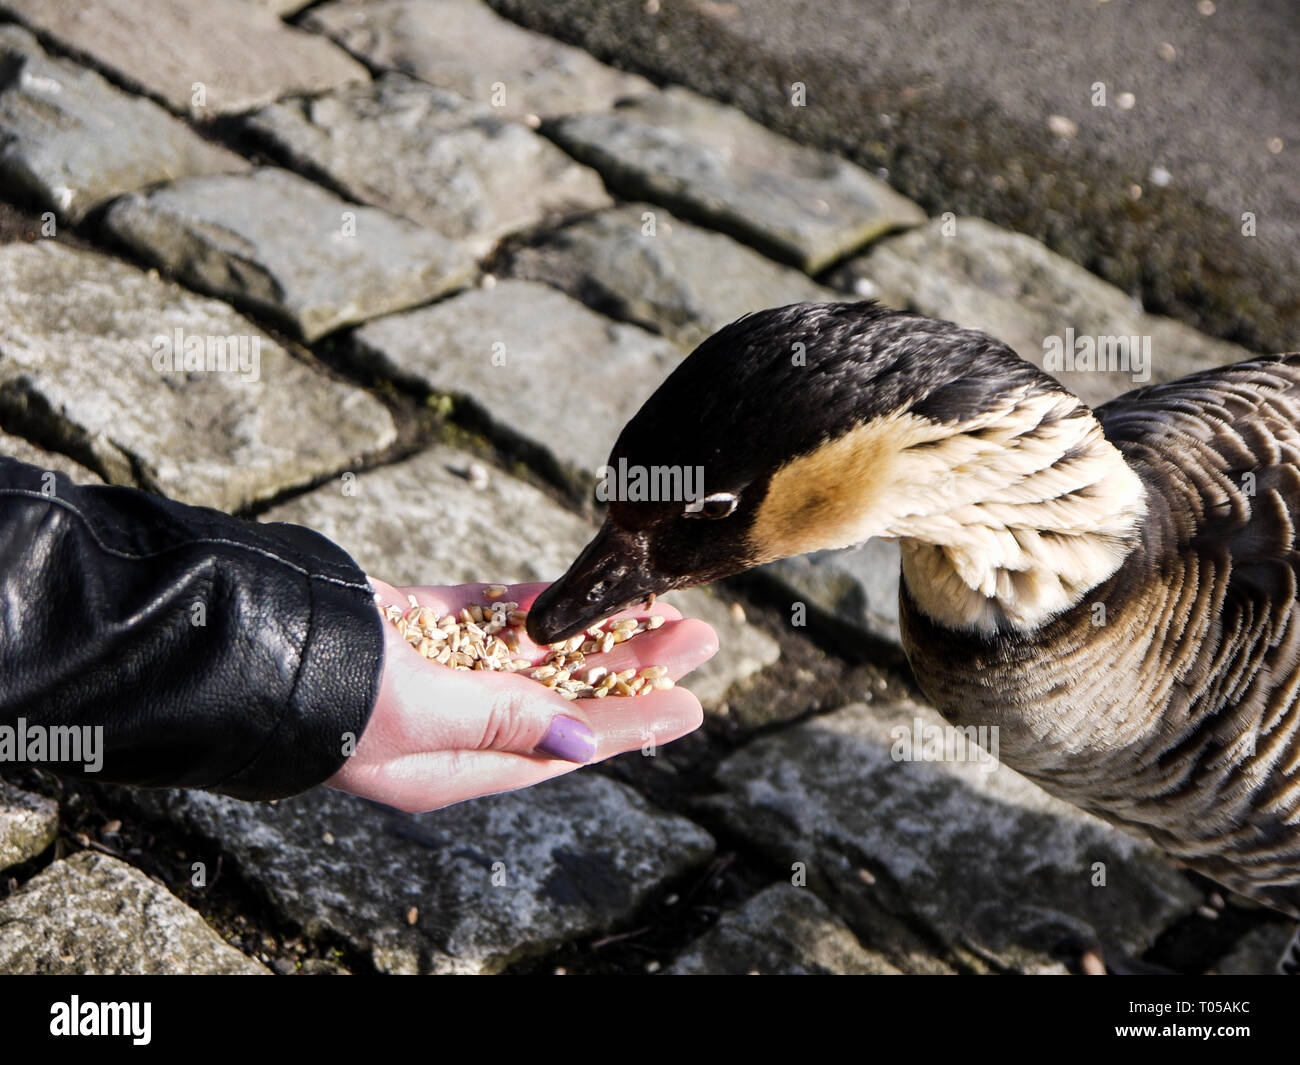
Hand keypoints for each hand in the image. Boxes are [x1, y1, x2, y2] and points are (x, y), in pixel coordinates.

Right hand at [326, 579, 717, 811]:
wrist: (228, 634)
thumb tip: (578, 743)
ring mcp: (428, 668)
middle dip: (629, 667)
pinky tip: (578, 588)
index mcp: (448, 766)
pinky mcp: (409, 621)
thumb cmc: (318, 694)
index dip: (630, 725)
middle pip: (559, 696)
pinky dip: (532, 602)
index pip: (561, 748)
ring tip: (655, 603)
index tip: (690, 704)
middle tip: (696, 636)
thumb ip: (499, 725)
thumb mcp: (416, 718)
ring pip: (531, 650)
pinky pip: (487, 614)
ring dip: (592, 628)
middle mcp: (446, 723)